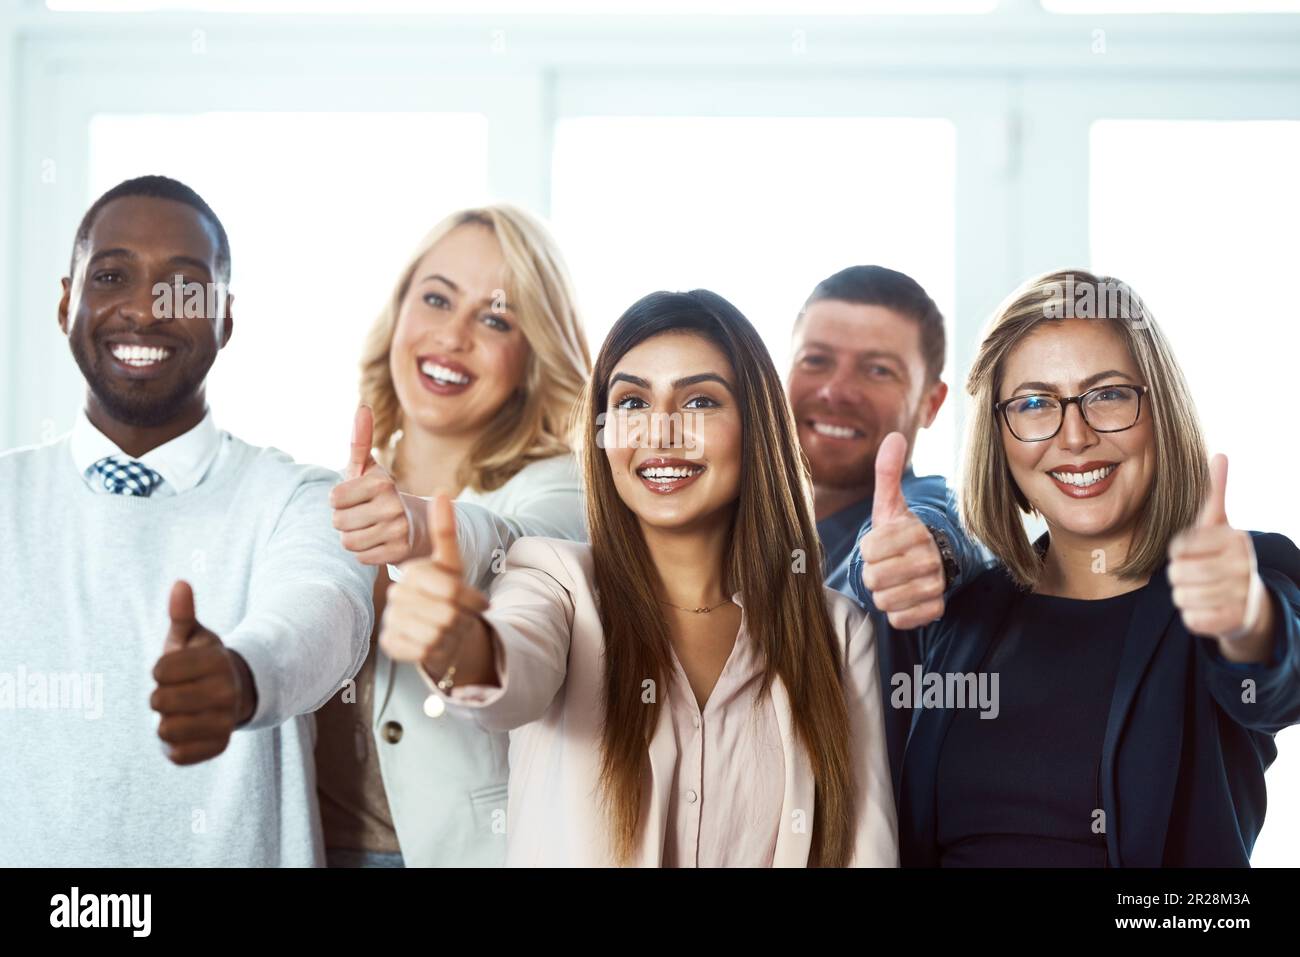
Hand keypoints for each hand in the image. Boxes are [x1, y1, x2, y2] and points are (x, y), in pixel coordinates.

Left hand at [150, 580, 255, 764]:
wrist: (234, 695)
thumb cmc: (201, 663)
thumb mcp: (191, 637)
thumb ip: (182, 614)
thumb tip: (180, 583)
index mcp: (217, 662)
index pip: (160, 671)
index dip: (159, 670)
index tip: (172, 669)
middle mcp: (226, 692)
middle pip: (159, 701)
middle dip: (159, 697)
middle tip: (174, 693)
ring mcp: (224, 722)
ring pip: (165, 730)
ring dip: (165, 723)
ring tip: (180, 713)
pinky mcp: (217, 747)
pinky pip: (177, 754)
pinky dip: (173, 745)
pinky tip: (185, 732)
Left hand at [330, 404, 416, 564]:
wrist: (419, 525)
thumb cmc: (382, 495)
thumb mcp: (370, 468)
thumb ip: (361, 440)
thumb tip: (362, 407)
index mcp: (381, 482)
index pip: (334, 499)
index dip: (340, 500)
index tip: (356, 498)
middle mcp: (392, 505)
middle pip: (338, 522)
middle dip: (345, 521)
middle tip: (364, 516)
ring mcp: (397, 531)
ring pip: (348, 542)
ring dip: (353, 537)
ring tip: (370, 529)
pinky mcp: (398, 553)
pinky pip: (360, 557)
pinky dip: (365, 552)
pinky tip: (379, 543)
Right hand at [380, 494, 490, 683]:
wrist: (443, 630)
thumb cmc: (450, 594)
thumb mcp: (453, 564)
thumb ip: (445, 531)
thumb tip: (442, 491)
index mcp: (413, 571)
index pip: (451, 590)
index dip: (472, 600)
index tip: (480, 604)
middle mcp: (396, 594)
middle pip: (446, 614)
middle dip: (463, 620)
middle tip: (462, 619)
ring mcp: (390, 619)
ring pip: (436, 634)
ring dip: (452, 636)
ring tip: (450, 630)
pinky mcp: (390, 644)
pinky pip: (424, 651)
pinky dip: (438, 650)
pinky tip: (436, 644)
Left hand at [858, 431, 945, 629]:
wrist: (932, 562)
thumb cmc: (902, 534)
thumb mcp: (891, 505)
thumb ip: (887, 473)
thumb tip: (894, 436)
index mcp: (914, 531)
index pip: (869, 549)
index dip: (868, 549)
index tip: (880, 544)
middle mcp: (929, 558)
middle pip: (874, 578)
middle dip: (873, 573)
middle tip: (885, 565)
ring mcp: (935, 585)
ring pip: (885, 600)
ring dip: (883, 594)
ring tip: (894, 581)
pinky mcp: (936, 609)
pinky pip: (900, 620)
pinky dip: (896, 613)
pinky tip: (904, 598)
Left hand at [1168, 454, 1273, 660]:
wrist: (1251, 604)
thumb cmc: (1224, 558)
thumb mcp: (1220, 525)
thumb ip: (1216, 492)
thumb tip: (1220, 454)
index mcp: (1235, 539)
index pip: (1178, 548)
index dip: (1178, 553)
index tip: (1194, 553)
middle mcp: (1243, 566)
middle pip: (1177, 573)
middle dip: (1179, 576)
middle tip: (1197, 575)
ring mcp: (1241, 596)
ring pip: (1181, 597)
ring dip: (1185, 596)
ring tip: (1204, 591)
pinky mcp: (1233, 622)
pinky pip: (1190, 619)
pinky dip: (1193, 616)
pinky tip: (1210, 609)